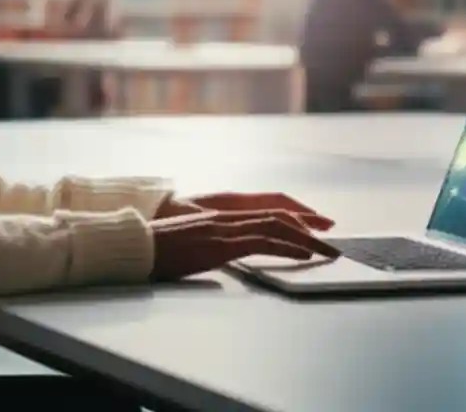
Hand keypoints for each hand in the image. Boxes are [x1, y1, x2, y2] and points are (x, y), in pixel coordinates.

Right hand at [150, 209, 340, 281]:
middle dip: (308, 226)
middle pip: (277, 215)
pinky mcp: (221, 244)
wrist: (134, 246)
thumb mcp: (189, 244)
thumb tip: (223, 253)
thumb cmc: (155, 249)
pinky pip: (263, 242)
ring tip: (326, 250)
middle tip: (330, 237)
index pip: (265, 211)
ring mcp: (224, 229)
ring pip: (276, 226)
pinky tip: (303, 255)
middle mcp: (226, 217)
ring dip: (306, 239)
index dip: (292, 217)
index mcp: (220, 216)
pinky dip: (288, 247)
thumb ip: (210, 244)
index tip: (313, 227)